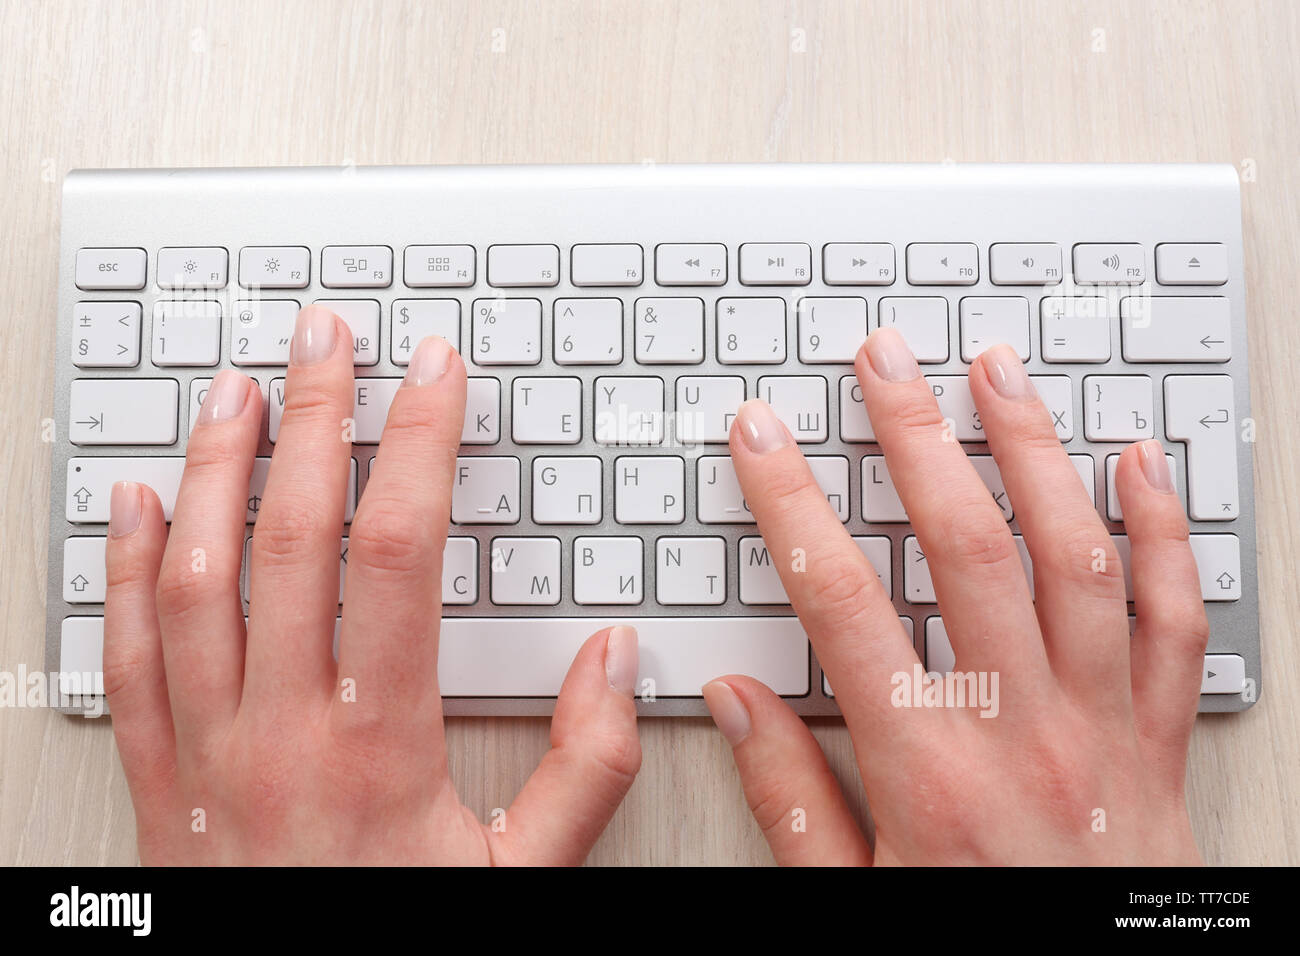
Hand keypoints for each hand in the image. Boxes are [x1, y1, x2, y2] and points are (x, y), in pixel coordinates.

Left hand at [103, 306, 640, 864]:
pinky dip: (123, 566)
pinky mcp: (157, 776)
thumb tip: (617, 659)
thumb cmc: (398, 936)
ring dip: (214, 469)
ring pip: (192, 576)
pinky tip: (136, 503)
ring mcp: (204, 749)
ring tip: (238, 390)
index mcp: (376, 744)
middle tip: (327, 339)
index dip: (418, 444)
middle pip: (290, 535)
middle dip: (314, 417)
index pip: (398, 552)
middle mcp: (279, 730)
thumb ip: (588, 765)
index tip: (433, 374)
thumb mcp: (524, 876)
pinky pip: (123, 653)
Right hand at [705, 328, 1205, 864]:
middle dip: (914, 438)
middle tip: (882, 360)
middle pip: (965, 549)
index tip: (761, 437)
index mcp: (930, 771)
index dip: (791, 505)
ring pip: (1075, 557)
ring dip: (1033, 451)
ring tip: (996, 371)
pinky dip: (1162, 531)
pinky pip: (1176, 617)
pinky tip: (1136, 463)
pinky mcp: (1160, 737)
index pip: (841, 603)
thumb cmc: (972, 945)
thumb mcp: (852, 898)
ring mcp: (1104, 726)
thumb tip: (733, 698)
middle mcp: (1023, 730)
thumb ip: (788, 794)